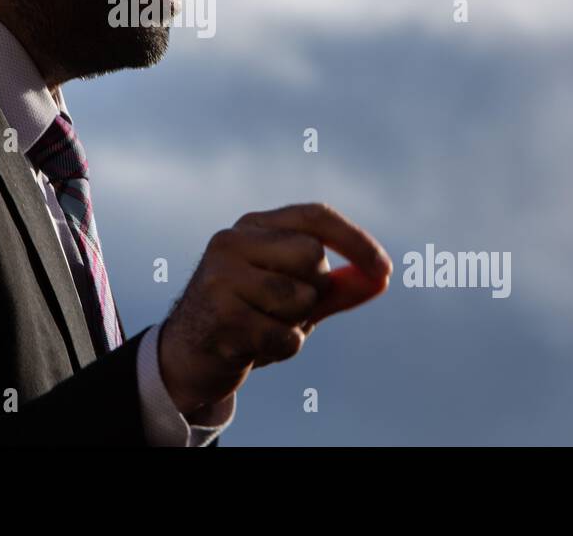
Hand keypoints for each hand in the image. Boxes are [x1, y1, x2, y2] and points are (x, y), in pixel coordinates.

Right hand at [157, 203, 391, 414]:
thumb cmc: (249, 317)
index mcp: (252, 226)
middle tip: (289, 307)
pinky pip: (285, 335)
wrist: (188, 355)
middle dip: (316, 289)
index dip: (355, 240)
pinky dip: (283, 347)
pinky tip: (256, 346)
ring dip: (297, 323)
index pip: (314, 216)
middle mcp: (232, 242)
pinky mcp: (221, 316)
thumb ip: (337, 286)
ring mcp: (222, 277)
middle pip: (312, 255)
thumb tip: (381, 278)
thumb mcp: (295, 296)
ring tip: (267, 326)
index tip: (384, 270)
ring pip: (300, 297)